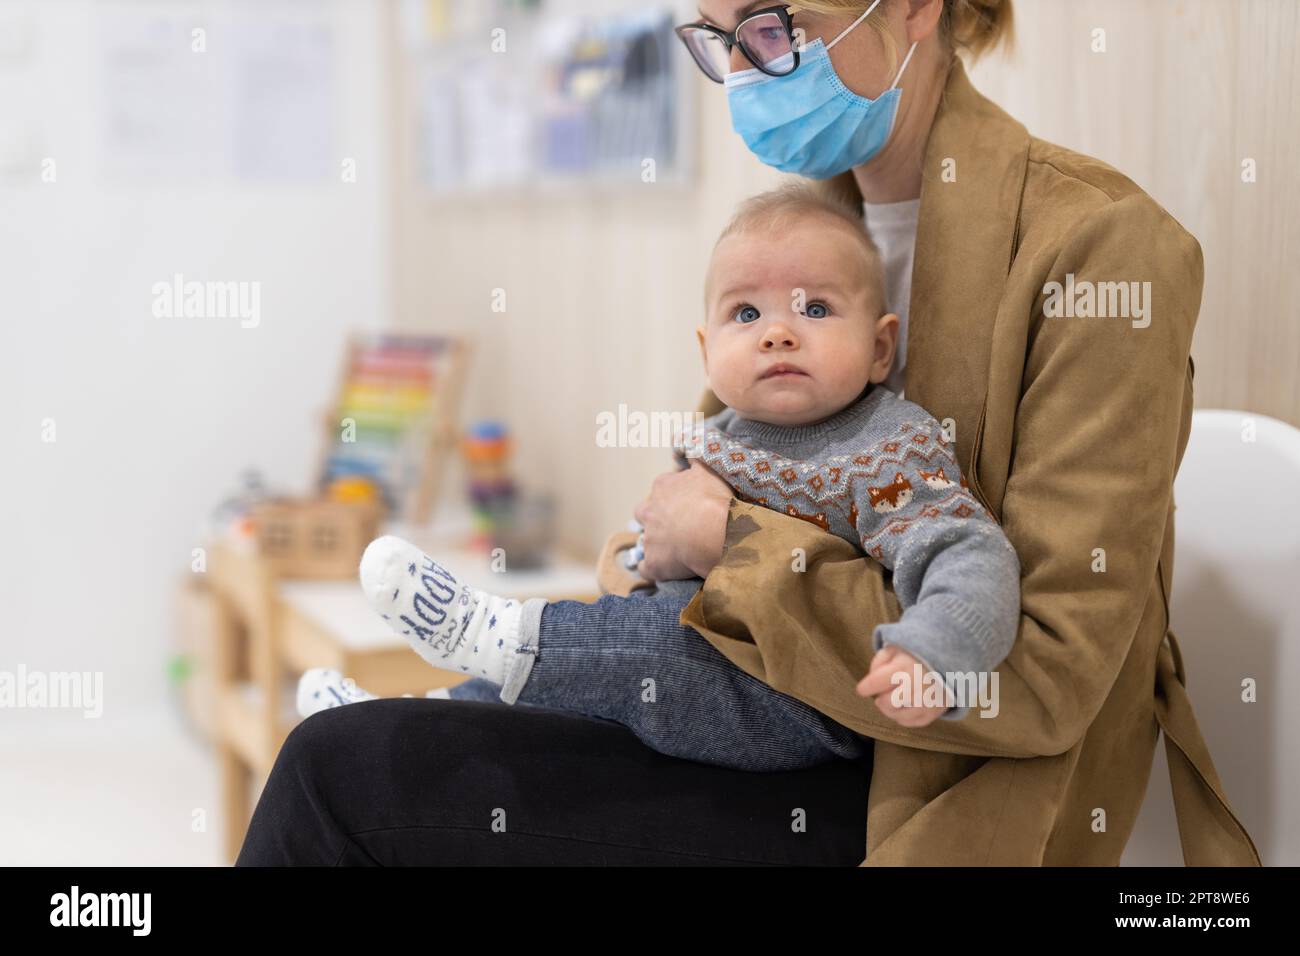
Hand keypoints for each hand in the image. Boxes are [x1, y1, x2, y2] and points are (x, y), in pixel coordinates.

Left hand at [632, 459, 731, 580]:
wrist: (715, 531)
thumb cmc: (715, 498)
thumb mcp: (708, 468)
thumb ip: (696, 456)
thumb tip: (688, 441)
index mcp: (663, 487)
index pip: (662, 489)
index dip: (674, 497)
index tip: (689, 504)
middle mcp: (650, 511)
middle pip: (644, 513)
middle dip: (655, 518)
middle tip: (677, 526)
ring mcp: (650, 539)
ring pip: (645, 541)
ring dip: (656, 544)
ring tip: (676, 551)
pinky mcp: (653, 563)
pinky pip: (645, 568)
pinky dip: (652, 569)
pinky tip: (664, 571)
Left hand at [856, 645, 949, 726]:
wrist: (946, 661)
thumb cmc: (913, 657)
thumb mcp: (893, 650)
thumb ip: (878, 663)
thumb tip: (871, 683)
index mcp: (904, 667)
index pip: (875, 683)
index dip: (865, 688)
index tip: (863, 689)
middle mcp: (918, 685)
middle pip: (887, 703)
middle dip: (881, 700)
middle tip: (883, 694)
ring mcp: (928, 701)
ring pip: (899, 716)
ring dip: (891, 710)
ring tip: (893, 700)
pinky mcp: (935, 711)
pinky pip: (912, 722)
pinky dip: (904, 717)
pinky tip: (904, 707)